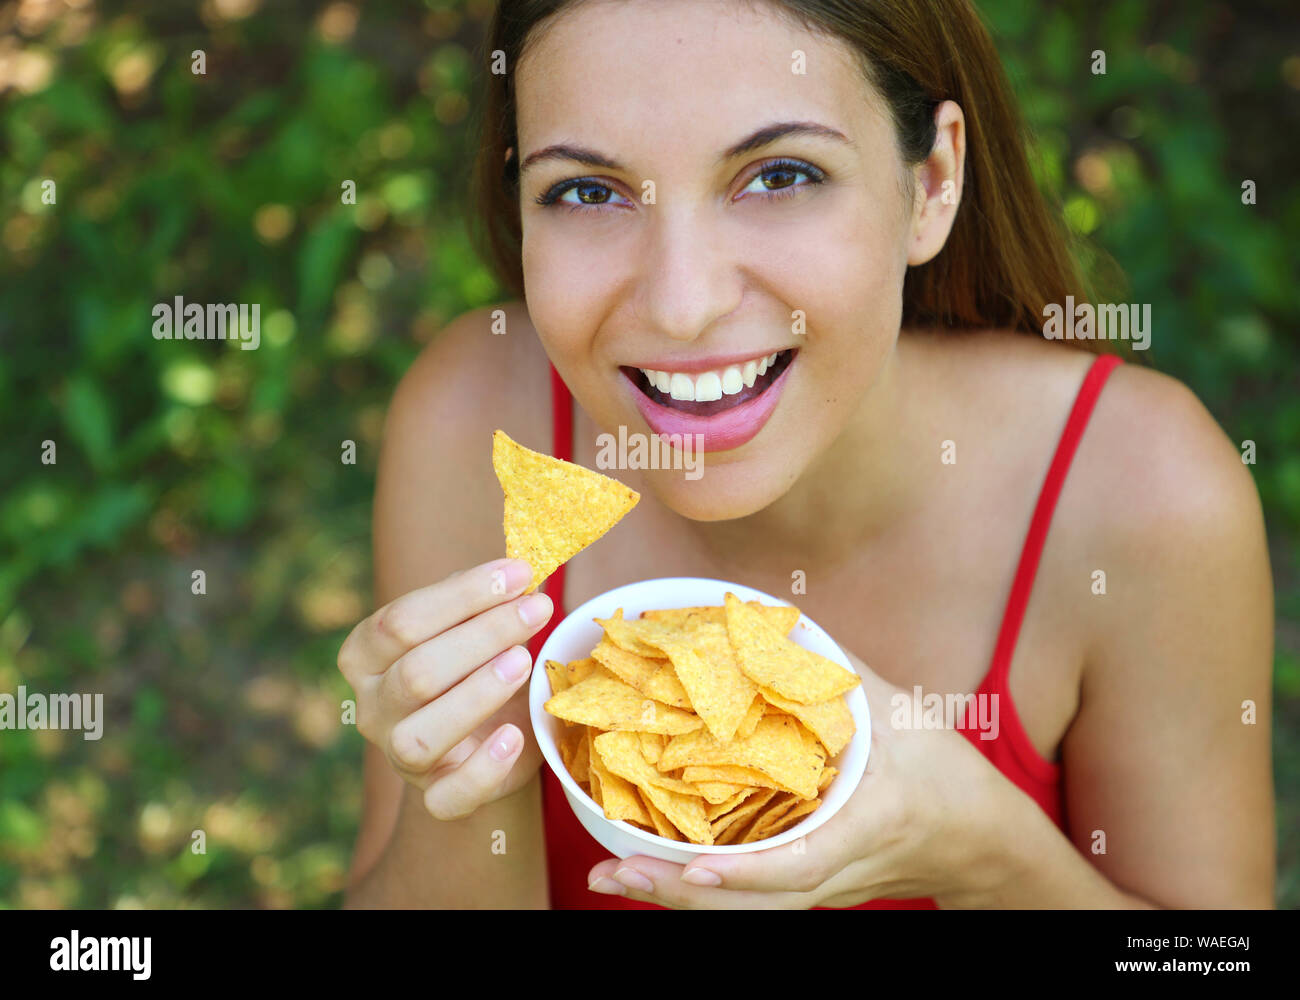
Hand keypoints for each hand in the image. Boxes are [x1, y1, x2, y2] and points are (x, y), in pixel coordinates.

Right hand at [337, 558, 553, 821]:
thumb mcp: (468, 628)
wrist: (486, 740)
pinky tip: (514, 735)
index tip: (519, 572)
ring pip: (422, 735)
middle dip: (483, 635)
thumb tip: (518, 569)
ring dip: (476, 695)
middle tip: (537, 608)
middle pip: (416, 672)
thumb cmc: (473, 667)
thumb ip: (481, 600)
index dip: (462, 595)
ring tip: (524, 661)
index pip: (400, 622)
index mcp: (367, 656)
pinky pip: (449, 795)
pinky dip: (483, 768)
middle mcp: (373, 707)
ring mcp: (399, 757)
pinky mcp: (436, 797)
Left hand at [587, 651, 1013, 907]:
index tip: (695, 866)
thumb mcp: (898, 711)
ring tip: (610, 877)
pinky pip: (748, 900)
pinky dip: (697, 890)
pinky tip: (651, 874)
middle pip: (755, 902)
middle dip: (681, 894)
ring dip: (675, 897)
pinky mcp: (811, 892)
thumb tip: (762, 625)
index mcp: (868, 824)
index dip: (748, 873)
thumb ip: (832, 671)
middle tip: (613, 874)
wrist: (980, 840)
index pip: (805, 864)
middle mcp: (839, 871)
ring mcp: (823, 891)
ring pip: (744, 909)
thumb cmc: (943, 771)